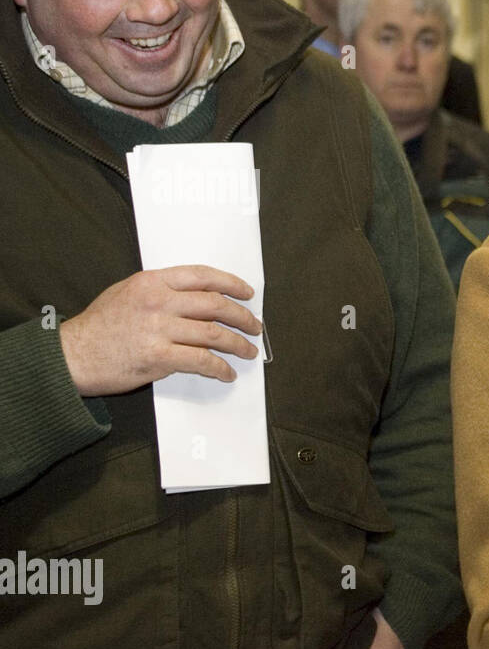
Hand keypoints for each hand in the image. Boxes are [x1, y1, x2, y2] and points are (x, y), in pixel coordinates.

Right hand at [59, 265, 261, 396]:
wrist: (72, 355)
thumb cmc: (99, 326)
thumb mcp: (127, 293)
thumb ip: (161, 291)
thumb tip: (199, 297)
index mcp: (152, 281)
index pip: (203, 276)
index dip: (231, 283)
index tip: (248, 293)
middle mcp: (158, 301)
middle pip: (215, 305)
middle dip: (242, 316)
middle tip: (254, 326)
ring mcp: (158, 329)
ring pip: (214, 334)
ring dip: (238, 344)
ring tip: (248, 351)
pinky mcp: (158, 357)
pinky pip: (201, 361)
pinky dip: (220, 368)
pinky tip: (227, 372)